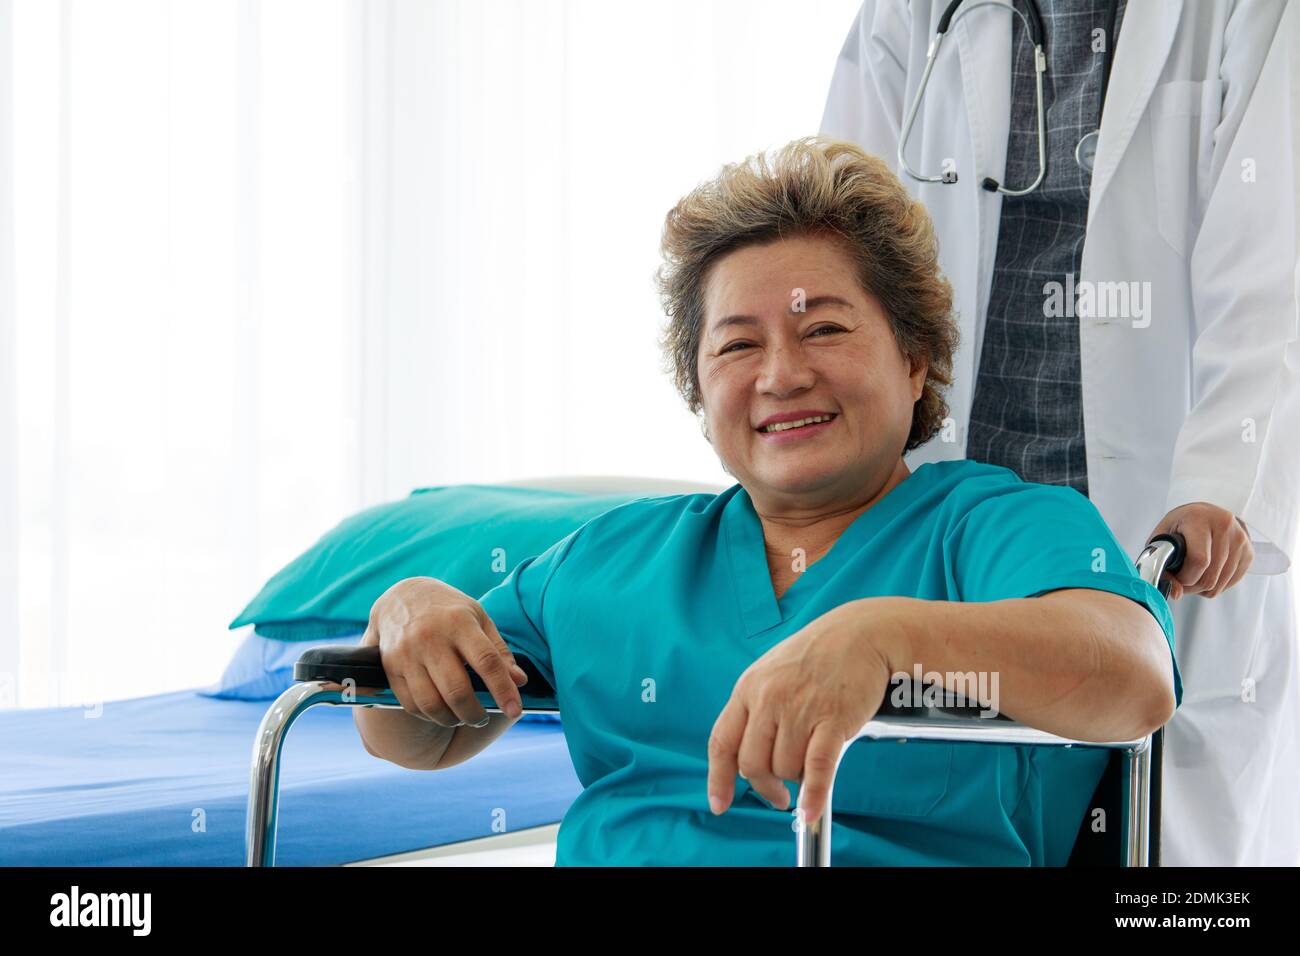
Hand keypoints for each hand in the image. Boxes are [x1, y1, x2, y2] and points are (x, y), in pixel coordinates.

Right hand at [360, 577, 527, 725]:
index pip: (486, 661)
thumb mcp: (479, 619)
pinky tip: (441, 711)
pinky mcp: (389, 666)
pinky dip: (429, 716)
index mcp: (459, 622)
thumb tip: (519, 682)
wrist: (401, 597)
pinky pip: (411, 704)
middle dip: (474, 713)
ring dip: (451, 719)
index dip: (503, 689)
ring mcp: (406, 653)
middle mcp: (430, 637)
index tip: (515, 710)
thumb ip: (498, 651)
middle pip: (457, 690)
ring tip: (462, 717)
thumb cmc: (449, 611)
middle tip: (482, 718)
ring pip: (431, 703)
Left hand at [705, 599, 899, 828]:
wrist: (862, 632)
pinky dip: (814, 795)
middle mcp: (768, 699)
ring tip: (810, 760)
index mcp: (748, 688)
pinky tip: (810, 811)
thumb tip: (748, 758)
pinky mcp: (832, 720)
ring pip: (786, 768)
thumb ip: (756, 709)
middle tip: (778, 795)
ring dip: (797, 777)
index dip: (718, 778)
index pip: (722, 742)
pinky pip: (817, 769)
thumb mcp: (772, 672)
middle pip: (752, 764)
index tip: (720, 803)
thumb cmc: (818, 654)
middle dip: (765, 787)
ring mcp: (800, 710)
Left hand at [1149, 502, 1253, 599]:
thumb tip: (1176, 593)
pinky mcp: (1249, 551)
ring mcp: (1240, 539)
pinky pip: (1231, 582)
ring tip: (1193, 575)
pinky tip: (1207, 572)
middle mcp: (1224, 526)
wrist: (1204, 514)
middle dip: (1192, 586)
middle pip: (1210, 576)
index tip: (1176, 576)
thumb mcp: (1161, 540)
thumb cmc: (1179, 527)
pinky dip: (1216, 585)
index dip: (1185, 577)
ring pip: (1221, 583)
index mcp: (1199, 519)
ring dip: (1203, 588)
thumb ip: (1162, 565)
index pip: (1199, 560)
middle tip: (1182, 580)